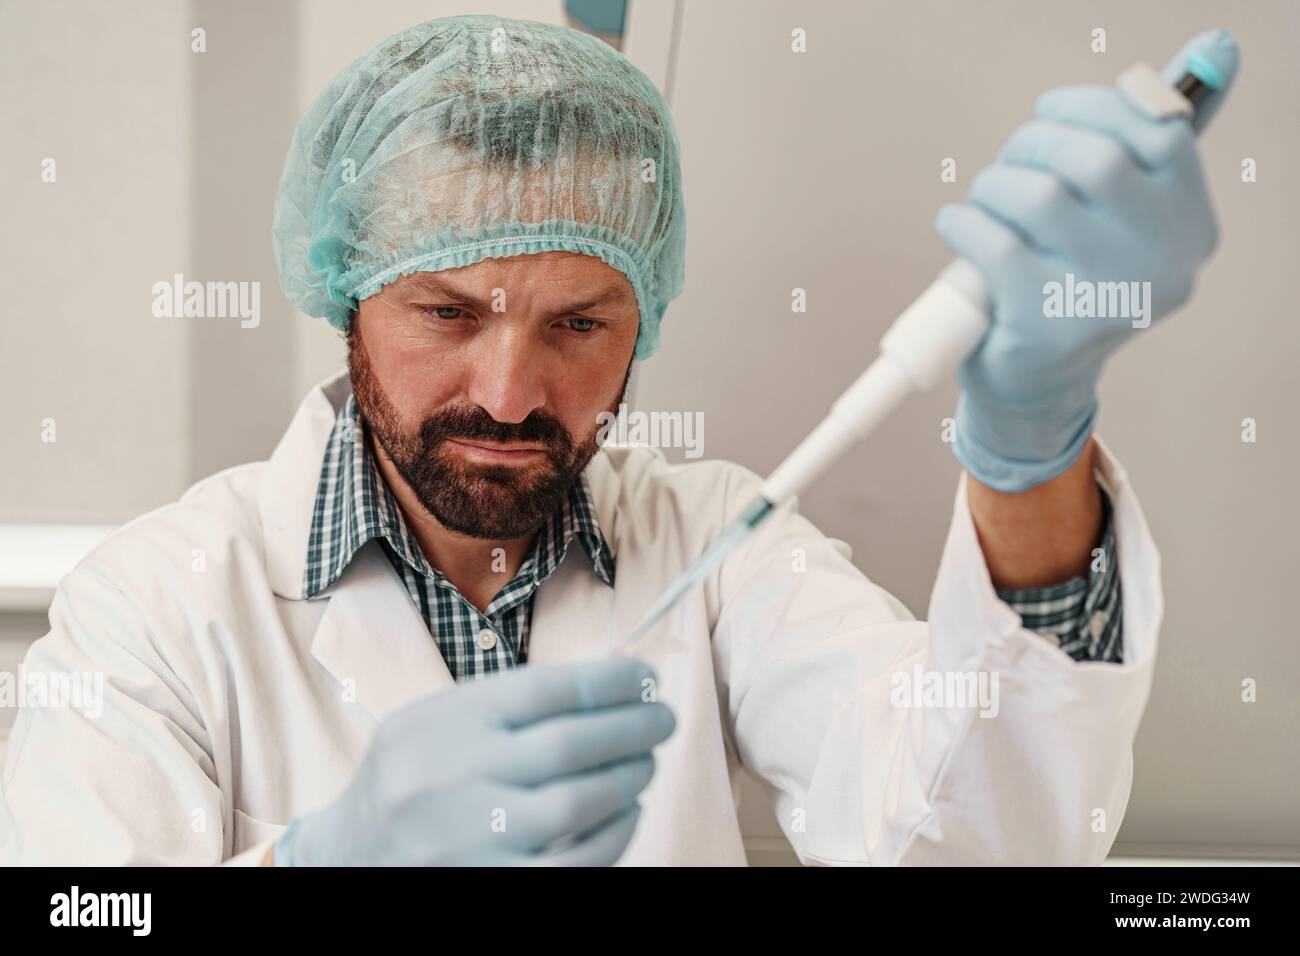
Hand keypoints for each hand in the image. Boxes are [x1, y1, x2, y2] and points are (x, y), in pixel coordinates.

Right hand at [273, 656, 674, 865]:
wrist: (349, 856)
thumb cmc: (411, 774)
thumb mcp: (437, 718)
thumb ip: (509, 701)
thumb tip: (611, 682)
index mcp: (444, 721)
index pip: (548, 688)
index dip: (612, 680)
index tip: (646, 677)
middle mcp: (453, 776)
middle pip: (570, 744)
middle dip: (633, 727)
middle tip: (664, 718)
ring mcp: (470, 838)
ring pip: (578, 804)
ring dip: (628, 778)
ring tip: (647, 762)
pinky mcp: (489, 884)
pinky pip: (574, 863)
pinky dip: (614, 834)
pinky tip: (627, 812)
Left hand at [935, 29, 1238, 491]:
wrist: (1034, 381)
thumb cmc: (1073, 277)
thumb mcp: (1124, 213)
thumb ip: (1156, 135)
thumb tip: (1215, 46)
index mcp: (1189, 226)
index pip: (1160, 131)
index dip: (1093, 106)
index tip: (1050, 111)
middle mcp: (1161, 265)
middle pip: (1093, 159)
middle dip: (1031, 144)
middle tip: (1008, 163)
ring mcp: (1105, 300)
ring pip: (1037, 197)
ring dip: (993, 184)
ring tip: (982, 200)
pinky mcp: (1046, 327)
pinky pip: (994, 243)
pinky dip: (964, 223)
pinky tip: (959, 227)